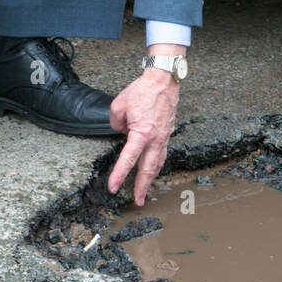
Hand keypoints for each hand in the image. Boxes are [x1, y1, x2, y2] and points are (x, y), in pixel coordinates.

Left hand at [108, 68, 179, 204]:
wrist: (164, 80)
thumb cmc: (142, 90)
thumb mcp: (118, 106)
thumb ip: (115, 122)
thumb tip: (120, 130)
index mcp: (142, 133)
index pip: (128, 159)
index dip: (119, 175)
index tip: (113, 188)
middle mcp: (155, 138)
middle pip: (148, 168)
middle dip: (142, 187)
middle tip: (138, 201)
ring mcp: (164, 136)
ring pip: (158, 163)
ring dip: (151, 178)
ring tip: (146, 190)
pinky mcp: (168, 132)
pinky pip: (163, 152)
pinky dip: (157, 163)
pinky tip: (154, 168)